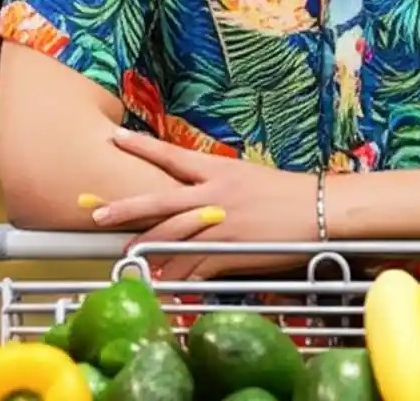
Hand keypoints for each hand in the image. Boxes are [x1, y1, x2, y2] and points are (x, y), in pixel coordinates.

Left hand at [94, 128, 318, 280]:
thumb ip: (217, 185)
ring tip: (127, 255)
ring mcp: (221, 225)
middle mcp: (214, 195)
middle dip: (126, 208)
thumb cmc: (288, 194)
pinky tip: (163, 281)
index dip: (142, 147)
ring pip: (173, 237)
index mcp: (218, 171)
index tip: (115, 138)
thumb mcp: (248, 178)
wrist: (322, 210)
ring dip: (147, 248)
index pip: (172, 155)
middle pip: (161, 201)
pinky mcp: (232, 252)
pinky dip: (177, 276)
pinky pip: (196, 267)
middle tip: (97, 214)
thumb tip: (192, 194)